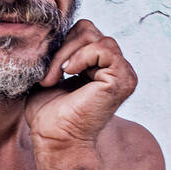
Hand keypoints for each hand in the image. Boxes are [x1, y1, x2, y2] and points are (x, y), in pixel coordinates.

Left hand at [25, 19, 136, 149]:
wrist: (55, 139)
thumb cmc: (49, 115)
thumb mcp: (50, 74)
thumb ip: (57, 51)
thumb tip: (50, 30)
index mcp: (100, 65)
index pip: (84, 31)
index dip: (61, 44)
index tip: (47, 72)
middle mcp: (115, 67)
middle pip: (88, 30)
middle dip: (62, 48)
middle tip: (48, 76)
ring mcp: (123, 72)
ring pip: (94, 37)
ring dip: (66, 55)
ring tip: (54, 78)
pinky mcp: (123, 78)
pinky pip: (103, 47)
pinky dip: (81, 56)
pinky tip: (69, 73)